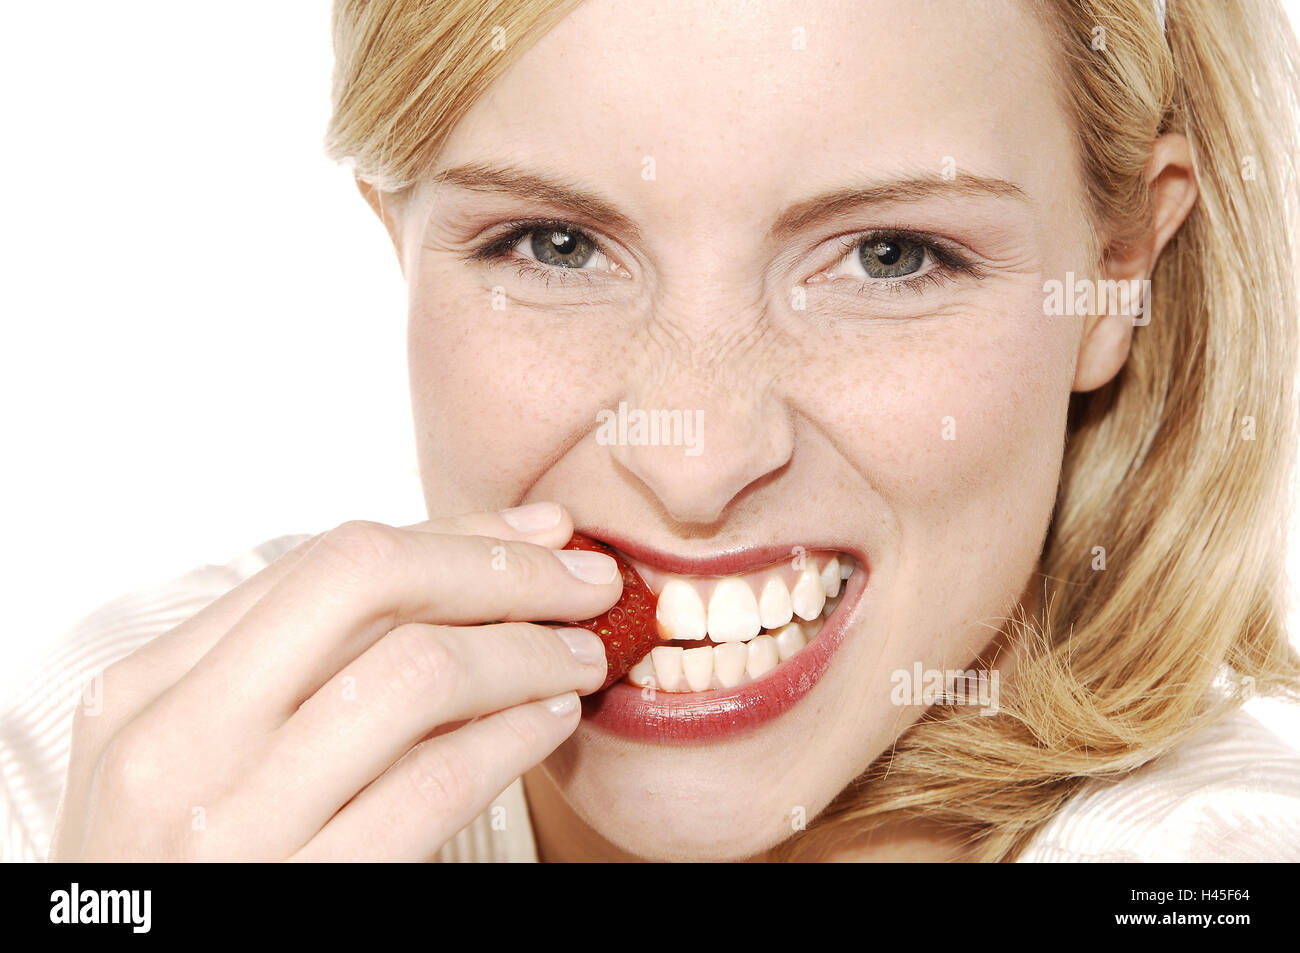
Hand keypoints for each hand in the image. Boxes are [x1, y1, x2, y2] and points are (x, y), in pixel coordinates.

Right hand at [48, 503, 619, 860]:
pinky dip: (514, 738)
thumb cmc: (191, 869)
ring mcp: (231, 826)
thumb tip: (470, 557)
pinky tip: (551, 724)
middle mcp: (174, 745)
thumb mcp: (201, 758)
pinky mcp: (303, 895)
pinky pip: (434, 785)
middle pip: (367, 582)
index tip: (544, 531)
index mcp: (143, 692)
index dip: (458, 535)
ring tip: (584, 657)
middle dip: (500, 566)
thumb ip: (299, 666)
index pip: (327, 564)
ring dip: (528, 651)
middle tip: (586, 579)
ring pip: (417, 673)